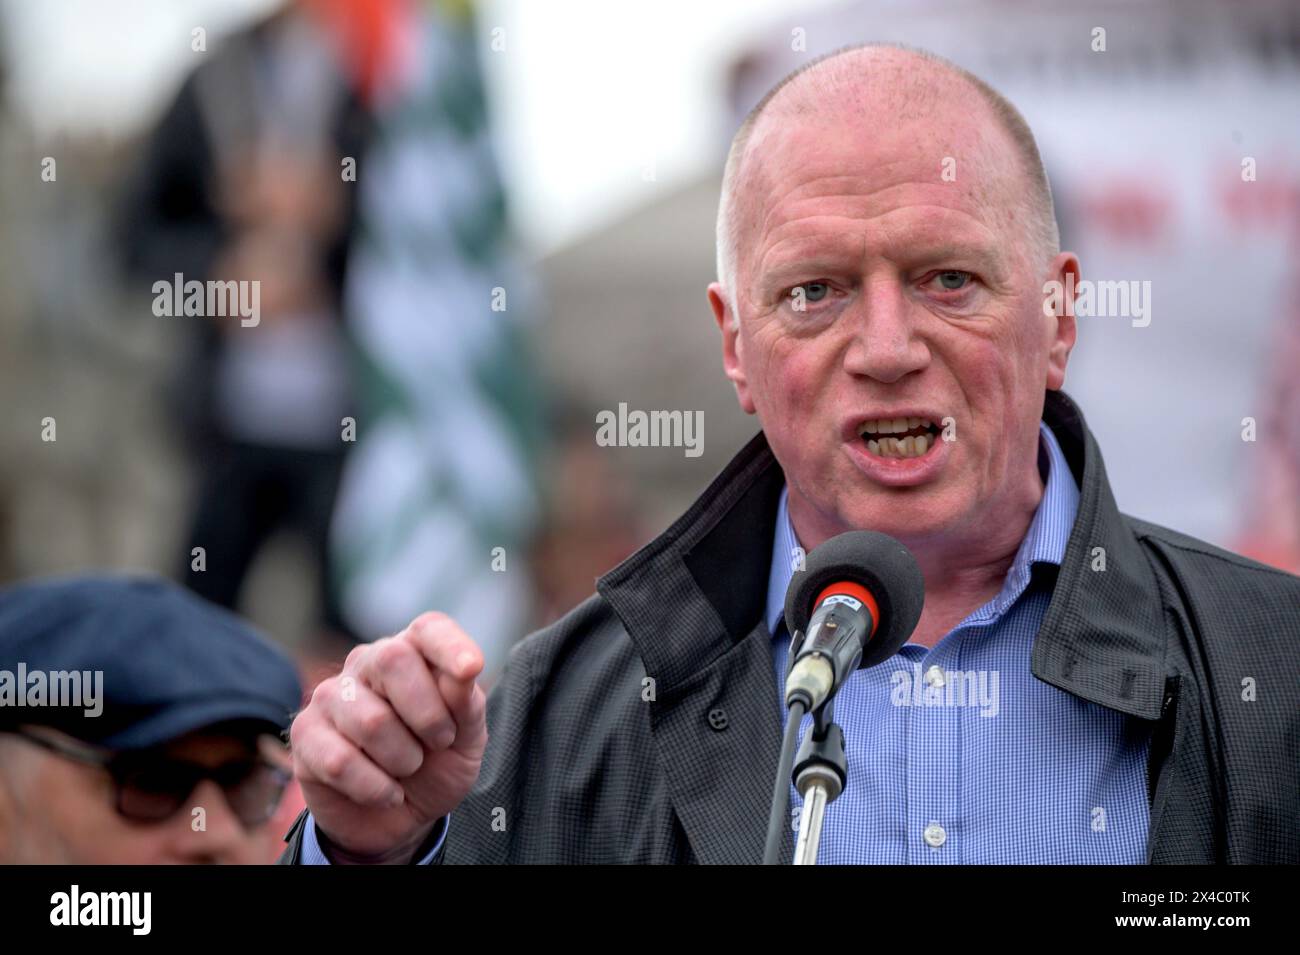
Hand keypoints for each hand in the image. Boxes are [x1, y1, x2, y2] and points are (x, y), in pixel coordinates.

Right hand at [290, 613, 487, 861]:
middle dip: (428, 714)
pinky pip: (340, 761)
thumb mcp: (467, 738)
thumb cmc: (438, 764)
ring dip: (404, 759)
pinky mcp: (305, 734)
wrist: (402, 817)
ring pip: (371, 720)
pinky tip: (386, 792)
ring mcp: (330, 696)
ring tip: (408, 768)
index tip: (472, 669)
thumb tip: (466, 669)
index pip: (428, 629)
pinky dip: (376, 787)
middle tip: (440, 742)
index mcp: (412, 652)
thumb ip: (467, 703)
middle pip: (393, 660)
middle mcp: (367, 663)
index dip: (450, 644)